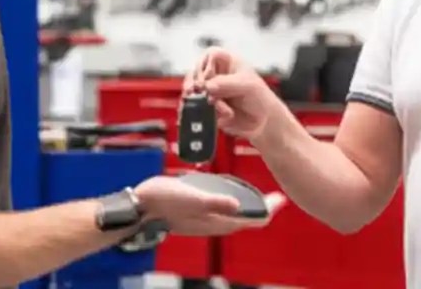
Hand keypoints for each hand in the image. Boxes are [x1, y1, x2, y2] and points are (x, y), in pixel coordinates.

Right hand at [132, 175, 270, 235]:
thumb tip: (237, 205)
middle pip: (247, 221)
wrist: (139, 208)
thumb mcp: (190, 196)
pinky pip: (222, 215)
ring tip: (258, 198)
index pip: (253, 220)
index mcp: (217, 220)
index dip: (269, 210)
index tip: (281, 198)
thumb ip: (213, 201)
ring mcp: (205, 222)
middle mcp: (214, 224)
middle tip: (275, 198)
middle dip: (263, 210)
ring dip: (249, 209)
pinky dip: (233, 208)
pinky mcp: (196, 218)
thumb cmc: (162, 200)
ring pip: (235, 219)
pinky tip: (229, 197)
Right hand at [184, 47, 283, 142]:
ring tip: (214, 106)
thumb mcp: (248, 86)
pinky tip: (212, 115)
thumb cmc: (259, 97)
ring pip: (192, 91)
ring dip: (198, 99)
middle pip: (195, 72)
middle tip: (197, 91)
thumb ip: (228, 84)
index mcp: (226, 62)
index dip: (206, 65)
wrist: (262, 121)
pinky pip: (195, 107)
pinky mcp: (206, 107)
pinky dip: (199, 111)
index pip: (210, 55)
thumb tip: (208, 85)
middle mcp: (215, 75)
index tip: (208, 77)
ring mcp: (209, 91)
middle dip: (195, 83)